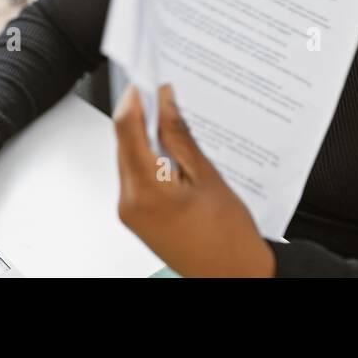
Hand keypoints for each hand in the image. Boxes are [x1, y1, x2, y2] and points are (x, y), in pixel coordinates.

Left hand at [114, 84, 274, 277]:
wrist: (233, 275)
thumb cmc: (228, 236)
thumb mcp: (207, 175)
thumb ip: (180, 135)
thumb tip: (165, 101)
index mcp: (147, 189)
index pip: (125, 129)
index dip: (133, 100)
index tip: (144, 81)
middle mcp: (130, 202)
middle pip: (124, 143)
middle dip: (141, 117)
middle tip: (162, 96)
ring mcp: (130, 212)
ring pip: (128, 158)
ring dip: (145, 138)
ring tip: (172, 124)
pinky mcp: (135, 217)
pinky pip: (135, 176)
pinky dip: (148, 159)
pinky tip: (170, 151)